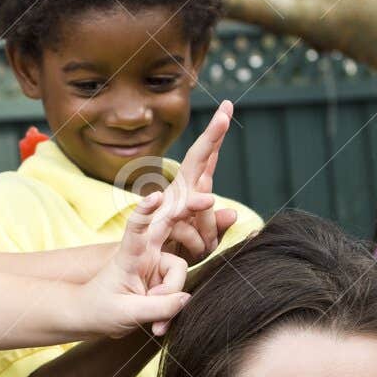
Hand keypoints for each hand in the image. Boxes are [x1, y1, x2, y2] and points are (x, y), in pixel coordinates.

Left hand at [84, 191, 191, 337]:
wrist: (94, 318)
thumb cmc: (101, 310)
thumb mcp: (127, 313)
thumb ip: (158, 307)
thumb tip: (187, 298)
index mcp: (128, 255)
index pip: (136, 228)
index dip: (146, 211)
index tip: (156, 195)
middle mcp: (145, 253)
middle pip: (169, 224)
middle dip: (188, 208)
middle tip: (208, 199)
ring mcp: (157, 264)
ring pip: (180, 270)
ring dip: (172, 296)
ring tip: (155, 322)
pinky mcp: (164, 278)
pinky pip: (179, 290)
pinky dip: (172, 309)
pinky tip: (159, 326)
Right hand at [162, 102, 237, 264]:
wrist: (144, 271)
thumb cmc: (175, 252)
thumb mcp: (202, 241)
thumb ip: (215, 226)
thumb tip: (232, 213)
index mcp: (190, 191)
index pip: (207, 159)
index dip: (217, 133)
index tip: (227, 105)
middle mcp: (178, 192)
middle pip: (197, 160)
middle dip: (211, 137)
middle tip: (225, 115)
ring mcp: (167, 206)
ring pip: (192, 195)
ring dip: (203, 184)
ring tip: (215, 184)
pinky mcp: (154, 225)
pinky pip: (174, 224)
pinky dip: (178, 225)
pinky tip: (180, 217)